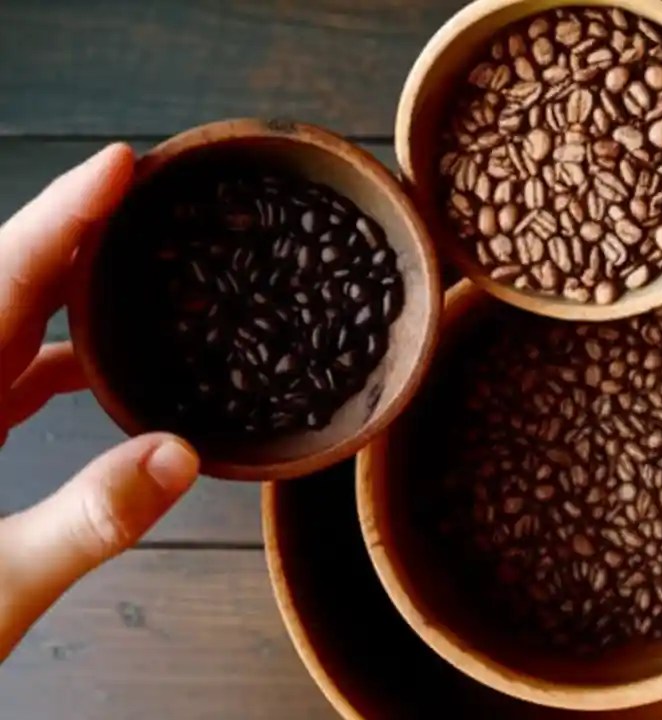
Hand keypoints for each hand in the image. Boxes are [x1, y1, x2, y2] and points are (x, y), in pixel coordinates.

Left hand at [0, 145, 199, 660]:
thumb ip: (84, 524)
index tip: (119, 163)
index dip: (64, 216)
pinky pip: (5, 373)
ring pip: (4, 325)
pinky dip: (58, 356)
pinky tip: (105, 364)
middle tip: (145, 190)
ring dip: (69, 291)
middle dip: (74, 231)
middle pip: (3, 285)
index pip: (2, 282)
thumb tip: (178, 457)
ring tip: (140, 262)